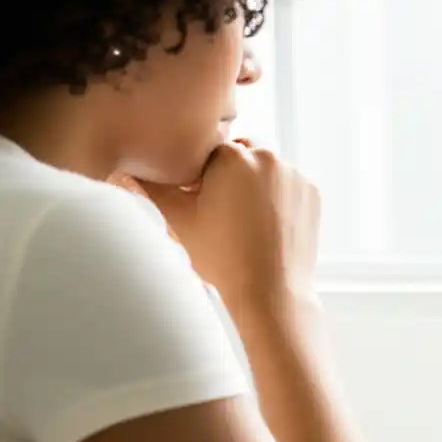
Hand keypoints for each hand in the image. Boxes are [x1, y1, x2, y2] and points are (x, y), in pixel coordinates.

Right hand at [137, 141, 320, 311]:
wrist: (271, 292)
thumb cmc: (221, 257)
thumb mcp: (178, 218)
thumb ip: (151, 185)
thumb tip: (127, 166)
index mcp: (232, 156)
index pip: (207, 149)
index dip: (200, 172)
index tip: (198, 197)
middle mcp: (269, 157)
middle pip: (240, 152)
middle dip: (229, 172)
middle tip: (221, 209)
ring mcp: (295, 174)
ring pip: (266, 167)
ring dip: (254, 182)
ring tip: (244, 219)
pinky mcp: (313, 192)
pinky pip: (288, 183)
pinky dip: (278, 195)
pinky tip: (267, 223)